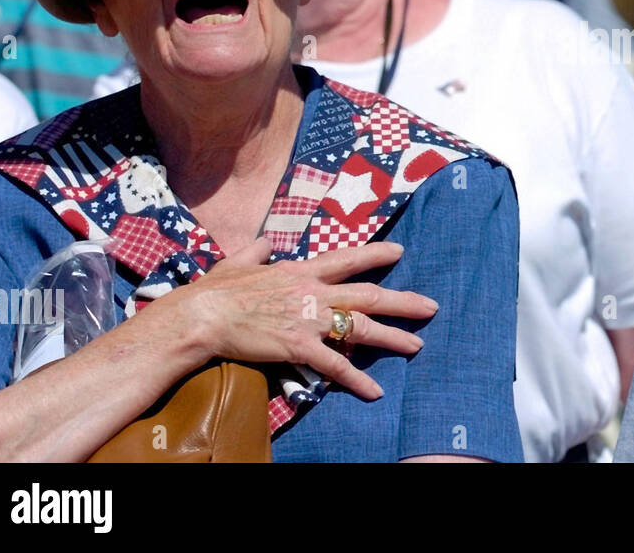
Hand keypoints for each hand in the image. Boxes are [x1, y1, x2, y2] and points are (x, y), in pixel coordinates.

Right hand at [172, 239, 435, 399]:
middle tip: (431, 306)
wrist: (202, 314)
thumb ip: (257, 251)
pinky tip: (374, 392)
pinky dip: (356, 379)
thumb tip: (265, 241)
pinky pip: (335, 365)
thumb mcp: (239, 261)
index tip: (400, 252)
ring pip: (362, 328)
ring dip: (393, 337)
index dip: (376, 255)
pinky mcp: (299, 346)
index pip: (347, 259)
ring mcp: (309, 319)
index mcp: (300, 270)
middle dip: (403, 301)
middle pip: (369, 295)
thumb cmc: (216, 289)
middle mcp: (313, 292)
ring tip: (417, 345)